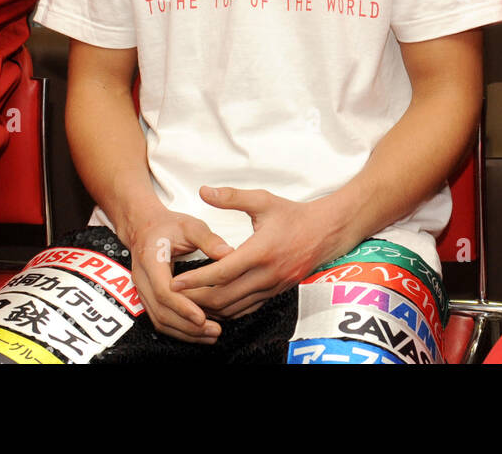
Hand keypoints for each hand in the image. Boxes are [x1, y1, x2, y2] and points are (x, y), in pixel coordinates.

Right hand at [122, 207, 233, 342]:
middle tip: (213, 330)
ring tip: (210, 335)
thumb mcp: (190, 225)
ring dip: (184, 332)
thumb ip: (208, 239)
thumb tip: (228, 253)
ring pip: (159, 319)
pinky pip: (160, 319)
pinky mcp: (147, 298)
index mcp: (150, 260)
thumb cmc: (167, 226)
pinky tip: (198, 332)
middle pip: (161, 311)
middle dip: (187, 325)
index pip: (163, 291)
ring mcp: (142, 291)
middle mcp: (142, 278)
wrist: (144, 228)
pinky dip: (178, 329)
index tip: (202, 317)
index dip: (182, 307)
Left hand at [170, 186, 343, 319]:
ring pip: (235, 307)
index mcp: (261, 251)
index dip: (196, 280)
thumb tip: (204, 191)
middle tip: (176, 297)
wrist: (326, 231)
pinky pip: (247, 308)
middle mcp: (267, 274)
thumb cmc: (293, 215)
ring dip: (211, 308)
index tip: (175, 282)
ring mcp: (273, 287)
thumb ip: (232, 197)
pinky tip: (214, 305)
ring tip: (189, 302)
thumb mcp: (263, 200)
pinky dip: (228, 310)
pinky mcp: (276, 293)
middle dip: (198, 299)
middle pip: (225, 296)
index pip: (222, 272)